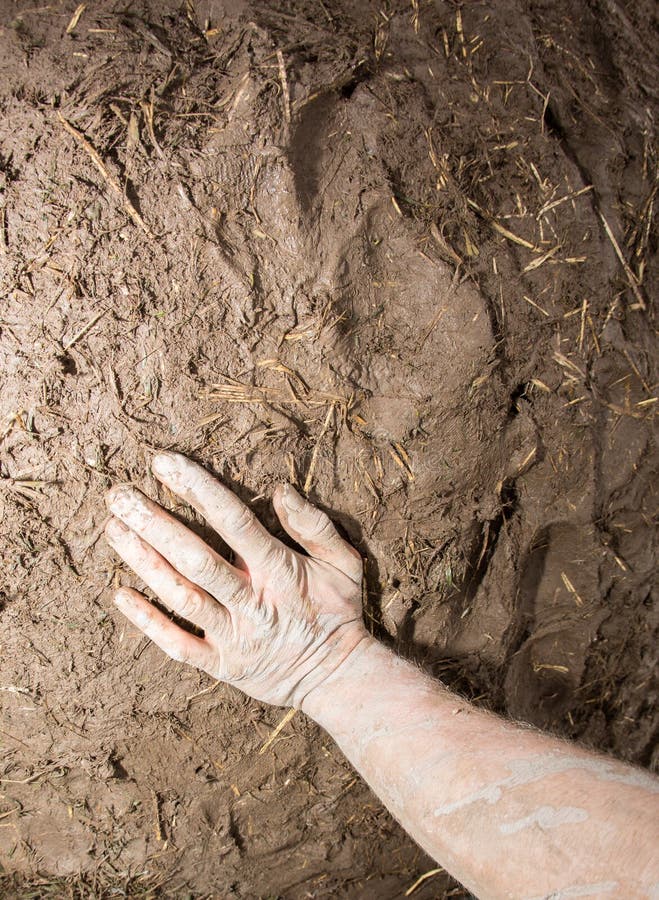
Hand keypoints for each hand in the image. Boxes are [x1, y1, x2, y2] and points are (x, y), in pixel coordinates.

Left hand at [104, 453, 367, 707]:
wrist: (339, 678)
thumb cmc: (337, 611)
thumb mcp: (343, 562)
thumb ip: (314, 525)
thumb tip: (280, 489)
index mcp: (280, 571)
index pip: (234, 521)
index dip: (198, 489)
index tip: (164, 464)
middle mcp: (252, 603)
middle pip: (195, 558)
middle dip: (154, 524)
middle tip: (119, 495)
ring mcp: (234, 638)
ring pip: (181, 597)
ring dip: (143, 562)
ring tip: (113, 528)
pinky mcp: (221, 666)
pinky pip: (178, 645)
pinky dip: (147, 621)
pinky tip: (119, 594)